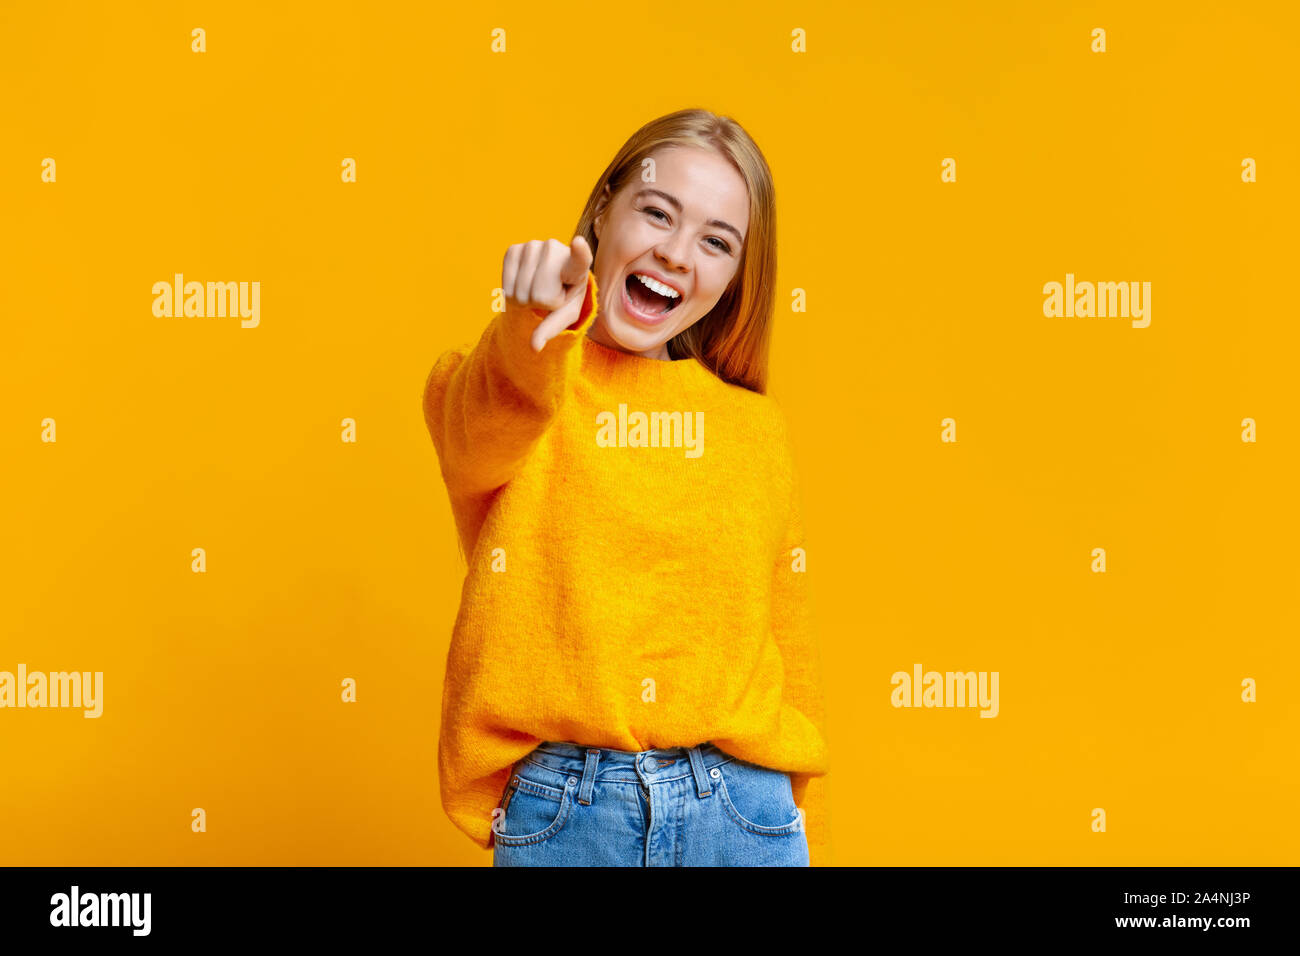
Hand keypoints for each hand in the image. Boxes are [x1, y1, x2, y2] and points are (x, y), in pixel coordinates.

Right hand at [502, 236, 593, 352]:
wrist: (548, 279)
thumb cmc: (563, 297)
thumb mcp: (565, 315)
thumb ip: (552, 329)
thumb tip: (534, 347)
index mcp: (576, 267)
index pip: (579, 260)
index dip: (579, 253)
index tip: (578, 243)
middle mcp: (555, 250)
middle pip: (539, 294)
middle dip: (540, 303)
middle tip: (547, 294)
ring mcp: (533, 246)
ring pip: (520, 291)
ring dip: (525, 299)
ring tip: (535, 287)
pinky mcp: (514, 249)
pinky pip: (506, 284)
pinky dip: (510, 291)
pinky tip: (522, 282)